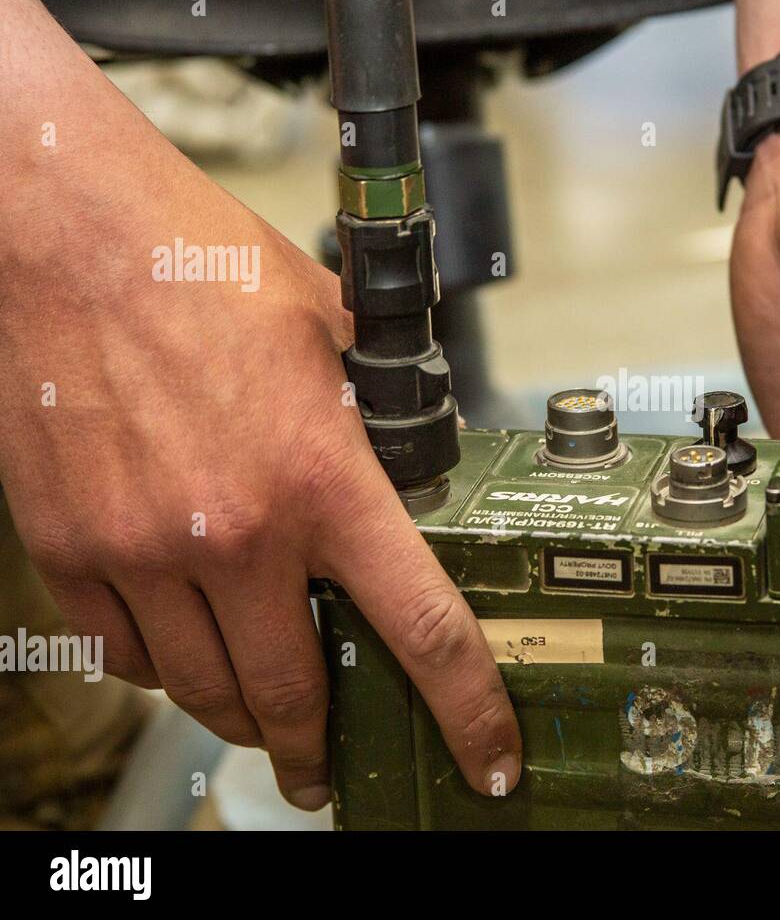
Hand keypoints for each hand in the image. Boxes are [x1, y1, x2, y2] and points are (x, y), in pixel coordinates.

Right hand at [0, 140, 520, 808]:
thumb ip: (381, 407)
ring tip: (262, 718)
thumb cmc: (204, 266)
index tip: (487, 762)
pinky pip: (123, 653)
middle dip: (320, 748)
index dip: (468, 712)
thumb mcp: (336, 333)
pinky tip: (181, 648)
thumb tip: (414, 446)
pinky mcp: (72, 549)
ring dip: (242, 717)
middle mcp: (239, 532)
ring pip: (204, 689)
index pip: (421, 629)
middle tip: (329, 764)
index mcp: (326, 479)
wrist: (73, 235)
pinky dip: (161, 668)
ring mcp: (147, 550)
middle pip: (294, 695)